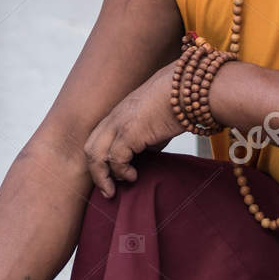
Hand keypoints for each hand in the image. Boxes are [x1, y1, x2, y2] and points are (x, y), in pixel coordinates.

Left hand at [83, 64, 183, 197]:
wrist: (188, 89)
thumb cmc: (178, 102)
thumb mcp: (156, 125)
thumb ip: (146, 141)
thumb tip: (144, 158)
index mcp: (118, 115)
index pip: (97, 140)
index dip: (100, 161)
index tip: (109, 178)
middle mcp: (114, 118)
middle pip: (90, 148)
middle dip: (96, 173)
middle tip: (107, 190)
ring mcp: (119, 124)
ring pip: (95, 155)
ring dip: (103, 177)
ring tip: (114, 190)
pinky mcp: (129, 132)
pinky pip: (115, 159)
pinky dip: (121, 172)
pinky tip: (133, 176)